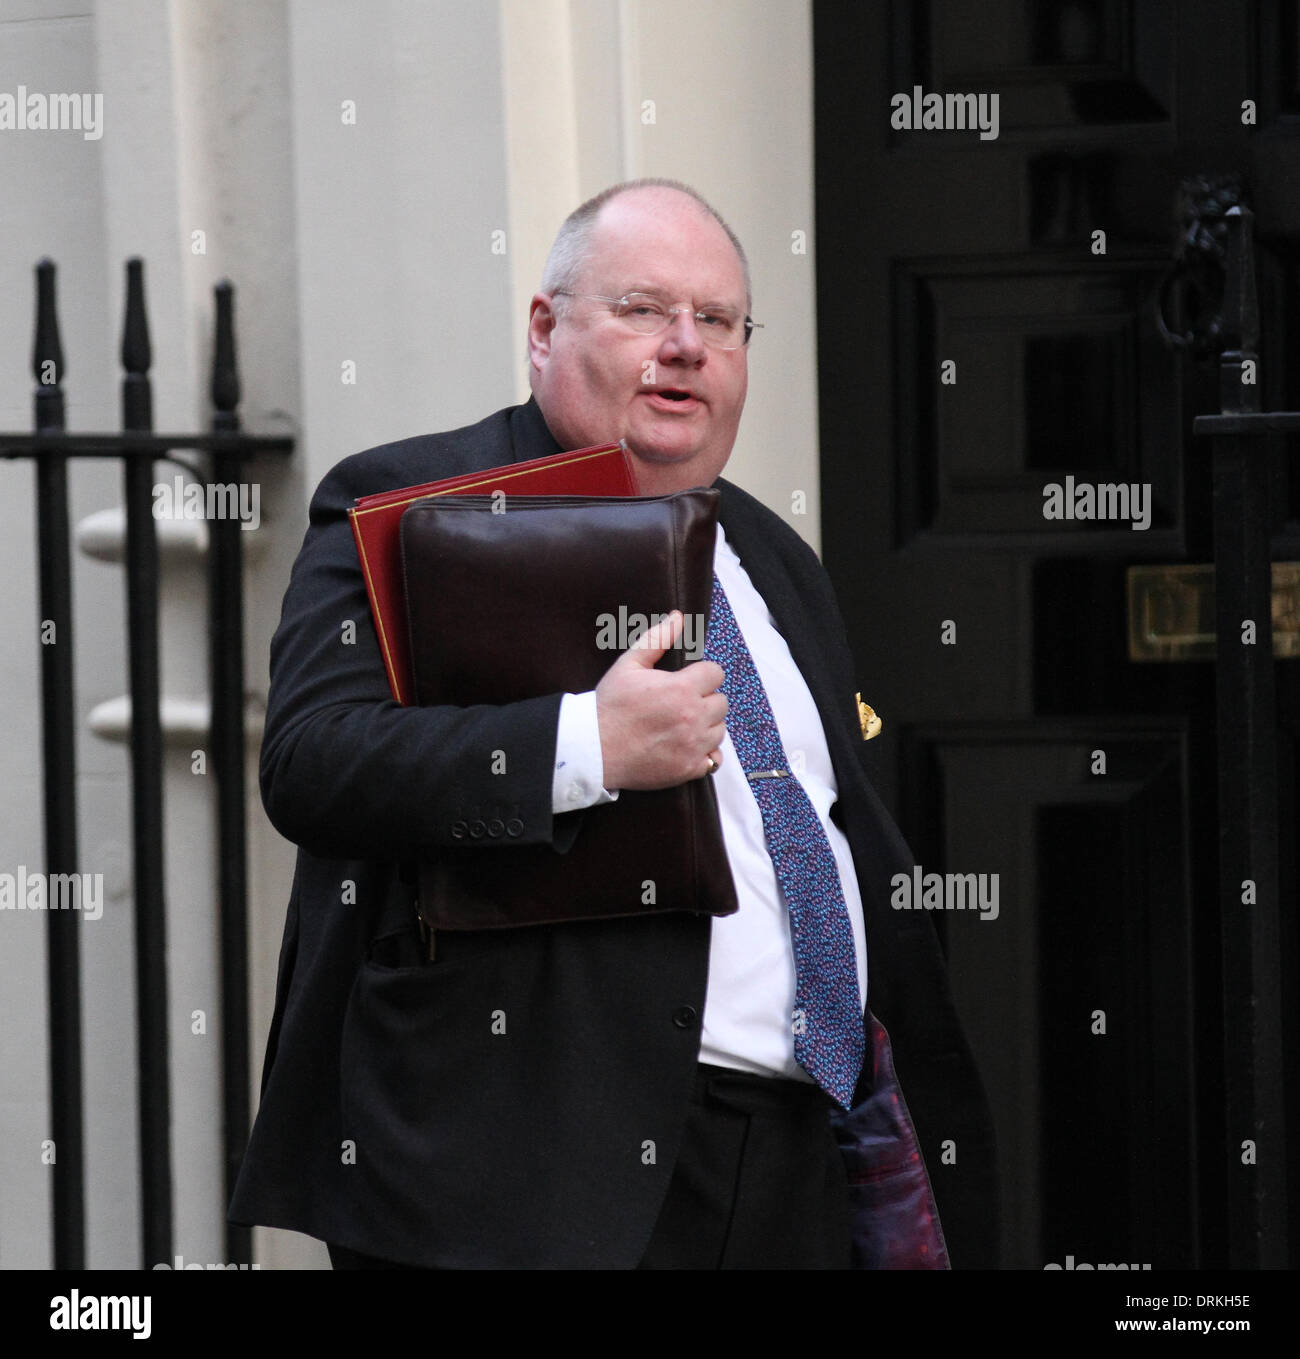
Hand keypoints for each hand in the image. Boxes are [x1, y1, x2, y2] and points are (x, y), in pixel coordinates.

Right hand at [595, 610, 726, 790]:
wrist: (593, 749)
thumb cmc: (610, 706)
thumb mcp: (628, 665)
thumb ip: (657, 640)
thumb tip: (678, 618)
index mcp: (681, 688)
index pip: (715, 673)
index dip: (702, 675)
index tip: (688, 681)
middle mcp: (693, 716)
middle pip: (721, 702)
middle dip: (705, 700)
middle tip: (682, 704)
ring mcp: (694, 745)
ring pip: (719, 730)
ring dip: (706, 726)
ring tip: (681, 726)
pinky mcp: (689, 769)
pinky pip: (714, 759)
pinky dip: (705, 754)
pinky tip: (686, 748)